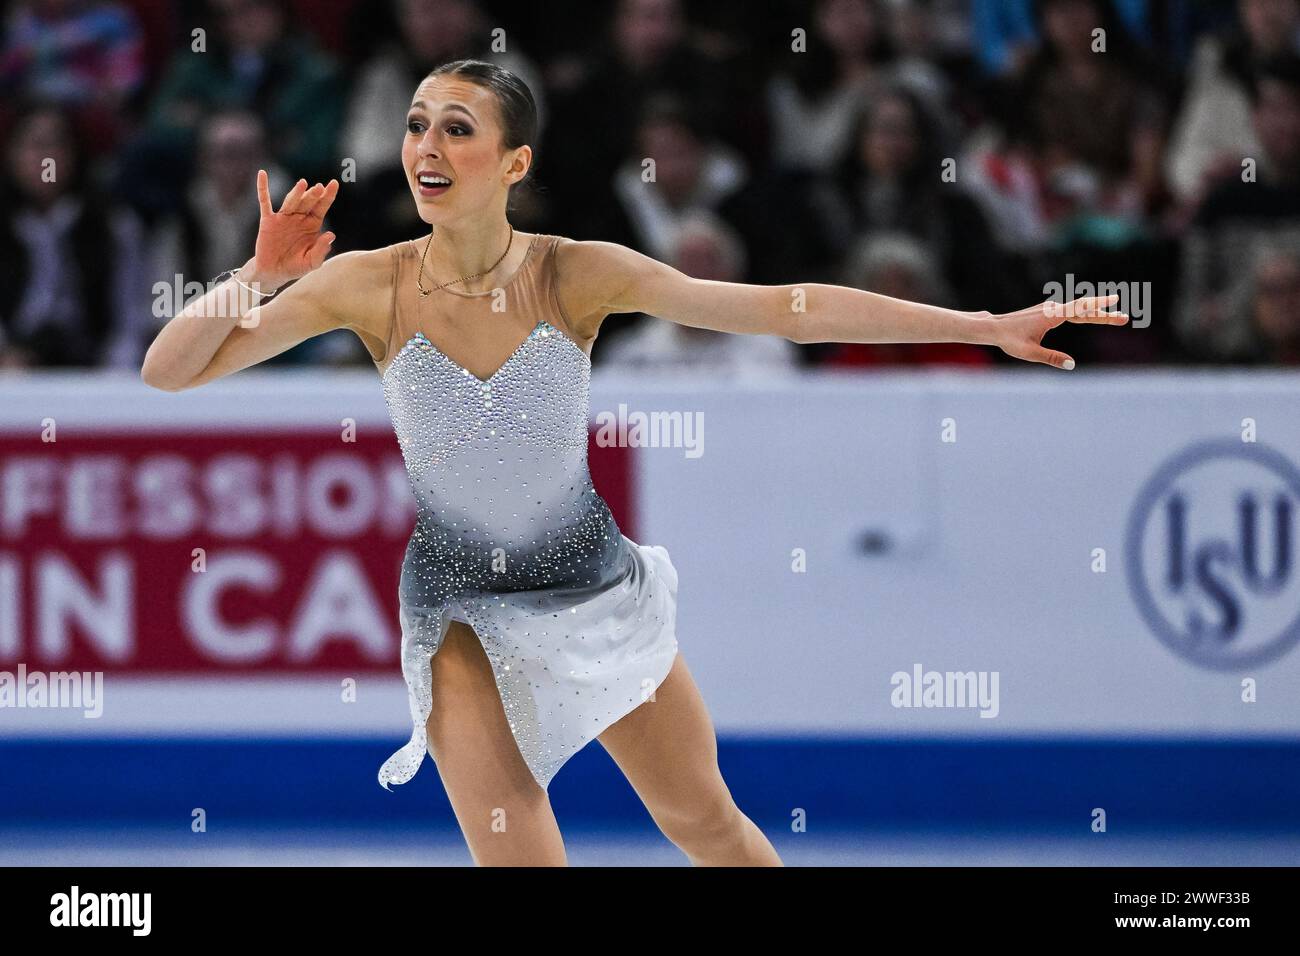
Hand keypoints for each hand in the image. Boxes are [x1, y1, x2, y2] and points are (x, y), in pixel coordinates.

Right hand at [250, 170, 338, 288]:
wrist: (274, 272)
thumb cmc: (296, 266)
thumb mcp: (312, 262)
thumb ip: (321, 250)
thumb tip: (331, 234)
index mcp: (312, 225)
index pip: (322, 207)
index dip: (328, 196)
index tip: (334, 183)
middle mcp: (299, 218)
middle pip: (307, 202)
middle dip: (313, 195)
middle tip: (319, 187)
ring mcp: (283, 217)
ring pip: (291, 202)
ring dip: (296, 193)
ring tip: (303, 183)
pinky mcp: (268, 220)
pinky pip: (264, 202)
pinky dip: (263, 188)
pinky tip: (262, 174)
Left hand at [986, 294, 1129, 368]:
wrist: (995, 328)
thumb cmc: (1010, 340)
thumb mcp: (1030, 353)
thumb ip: (1051, 358)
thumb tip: (1072, 364)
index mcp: (1052, 316)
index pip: (1080, 309)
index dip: (1098, 306)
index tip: (1115, 302)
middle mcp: (1054, 308)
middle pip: (1084, 309)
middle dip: (1105, 314)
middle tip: (1125, 318)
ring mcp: (1051, 308)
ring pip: (1079, 309)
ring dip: (1097, 313)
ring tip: (1115, 318)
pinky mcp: (1048, 311)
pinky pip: (1071, 311)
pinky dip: (1085, 313)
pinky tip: (1092, 316)